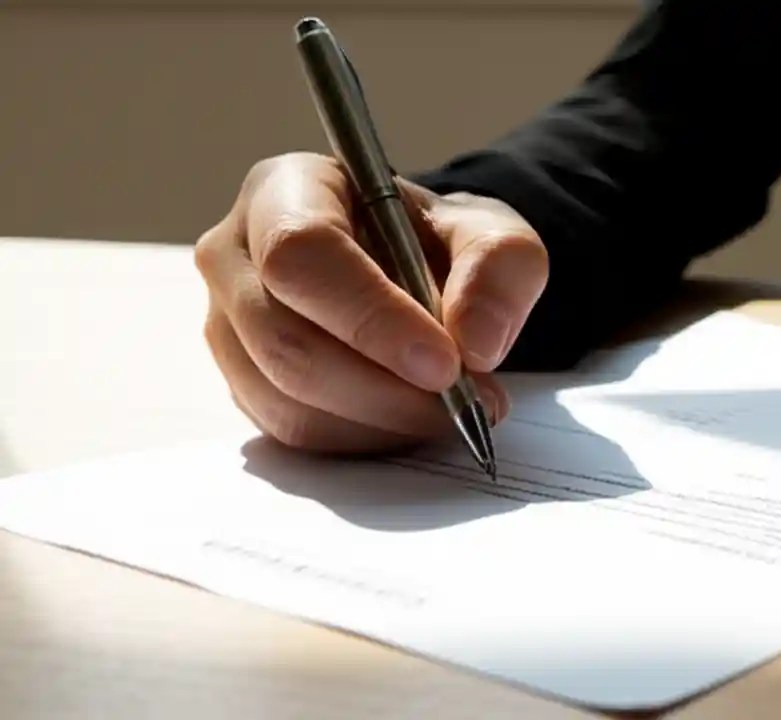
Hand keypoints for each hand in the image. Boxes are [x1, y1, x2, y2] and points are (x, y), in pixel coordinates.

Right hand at [195, 152, 547, 452]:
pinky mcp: (245, 385)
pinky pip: (298, 433)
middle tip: (467, 402)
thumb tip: (475, 343)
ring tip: (454, 409)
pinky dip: (368, 438)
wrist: (416, 270)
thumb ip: (498, 269)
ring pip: (289, 401)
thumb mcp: (491, 231)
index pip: (301, 253)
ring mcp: (229, 327)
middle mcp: (236, 257)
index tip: (444, 364)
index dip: (370, 317)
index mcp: (284, 191)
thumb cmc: (438, 241)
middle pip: (286, 341)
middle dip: (386, 389)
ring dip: (384, 421)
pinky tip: (414, 417)